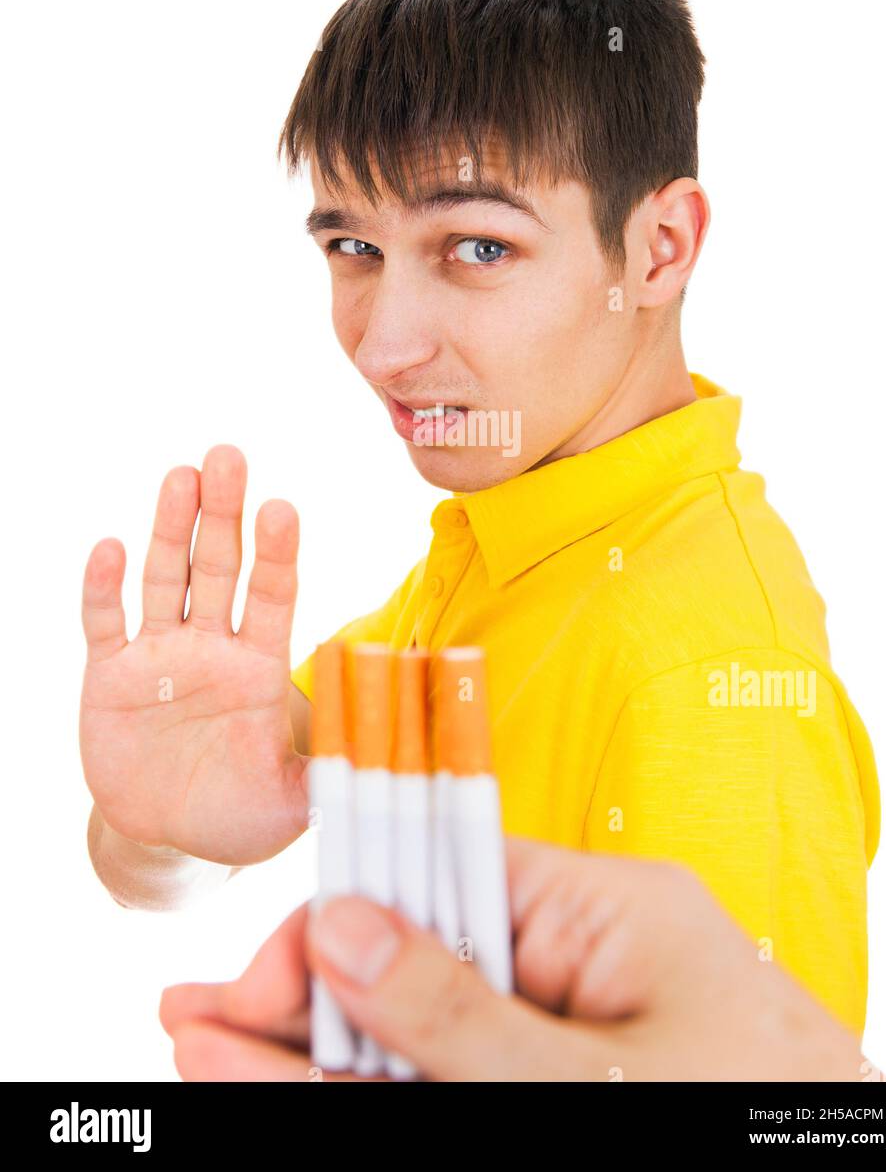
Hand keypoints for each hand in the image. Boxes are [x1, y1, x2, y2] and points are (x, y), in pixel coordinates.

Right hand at [80, 445, 305, 863]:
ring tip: (182, 476)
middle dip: (224, 514)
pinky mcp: (110, 677)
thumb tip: (372, 762)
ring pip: (166, 579)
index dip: (276, 554)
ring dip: (170, 529)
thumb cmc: (239, 816)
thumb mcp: (289, 804)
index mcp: (260, 668)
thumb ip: (322, 777)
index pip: (273, 596)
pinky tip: (109, 548)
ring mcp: (159, 657)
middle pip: (220, 569)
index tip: (282, 508)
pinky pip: (106, 624)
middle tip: (229, 455)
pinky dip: (103, 588)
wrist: (169, 840)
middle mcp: (213, 648)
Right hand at [159, 836, 872, 1080]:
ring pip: (427, 1028)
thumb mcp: (588, 1078)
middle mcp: (582, 957)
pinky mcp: (567, 1079)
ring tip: (215, 1063)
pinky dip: (382, 1084)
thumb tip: (339, 925)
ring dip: (323, 1052)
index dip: (341, 924)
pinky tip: (298, 1085)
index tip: (257, 985)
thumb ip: (459, 1010)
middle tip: (197, 1037)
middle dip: (305, 998)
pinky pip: (463, 1069)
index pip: (444, 878)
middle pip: (416, 959)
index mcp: (607, 909)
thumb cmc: (747, 1116)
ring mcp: (574, 1030)